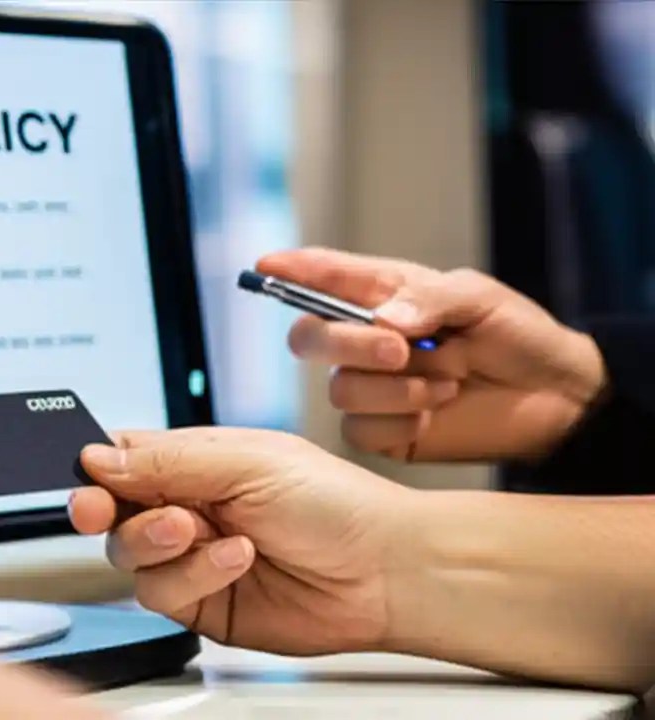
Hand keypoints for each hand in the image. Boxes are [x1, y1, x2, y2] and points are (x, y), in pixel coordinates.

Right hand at [70, 428, 414, 654]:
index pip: (122, 458)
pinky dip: (191, 575)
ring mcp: (192, 557)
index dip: (94, 467)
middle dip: (100, 508)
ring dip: (155, 542)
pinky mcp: (201, 603)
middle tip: (95, 509)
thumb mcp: (246, 461)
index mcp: (193, 461)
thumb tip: (98, 458)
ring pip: (128, 555)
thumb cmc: (335, 502)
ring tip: (197, 531)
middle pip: (111, 510)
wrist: (385, 571)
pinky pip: (161, 593)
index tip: (82, 474)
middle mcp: (187, 507)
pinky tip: (234, 559)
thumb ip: (166, 461)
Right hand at [258, 248, 605, 460]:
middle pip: (309, 336)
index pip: (325, 278)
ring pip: (339, 388)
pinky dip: (398, 417)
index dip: (291, 271)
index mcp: (385, 296)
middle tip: (398, 348)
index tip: (265, 266)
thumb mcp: (480, 298)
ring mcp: (372, 388)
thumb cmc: (519, 336)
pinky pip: (358, 428)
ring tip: (447, 382)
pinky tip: (434, 409)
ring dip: (394, 386)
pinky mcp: (384, 430)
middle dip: (344, 341)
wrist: (558, 397)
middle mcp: (367, 340)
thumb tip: (382, 320)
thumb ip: (428, 300)